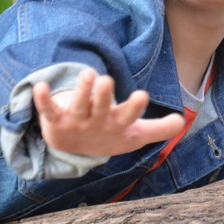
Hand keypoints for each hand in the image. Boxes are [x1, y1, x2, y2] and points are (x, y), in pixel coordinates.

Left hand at [33, 68, 184, 156]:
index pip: (128, 116)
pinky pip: (48, 110)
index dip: (134, 107)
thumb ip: (160, 129)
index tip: (141, 96)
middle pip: (100, 108)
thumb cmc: (111, 135)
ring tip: (87, 73)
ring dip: (80, 90)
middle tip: (106, 80)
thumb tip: (183, 121)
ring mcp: (76, 122)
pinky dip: (43, 101)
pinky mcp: (56, 120)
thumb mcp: (136, 134)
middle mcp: (97, 123)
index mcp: (117, 125)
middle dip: (102, 96)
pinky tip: (40, 86)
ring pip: (78, 105)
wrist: (76, 150)